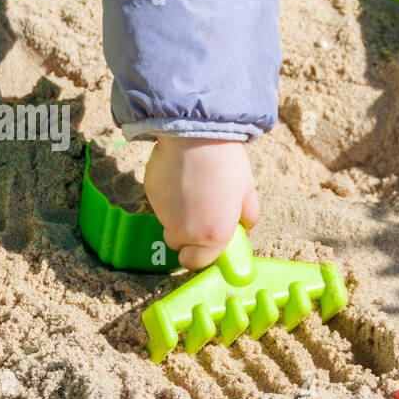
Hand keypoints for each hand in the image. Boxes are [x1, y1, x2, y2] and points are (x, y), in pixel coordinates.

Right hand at [144, 136, 260, 269]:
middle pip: (179, 245)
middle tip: (203, 212)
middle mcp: (184, 231)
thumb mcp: (247, 192)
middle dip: (188, 236)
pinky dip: (168, 196)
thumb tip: (245, 226)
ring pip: (168, 223)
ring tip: (195, 187)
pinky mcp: (150, 194)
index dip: (201, 255)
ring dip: (179, 214)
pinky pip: (159, 203)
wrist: (196, 135)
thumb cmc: (226, 165)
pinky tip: (182, 176)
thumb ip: (248, 216)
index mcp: (212, 236)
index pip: (196, 263)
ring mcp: (163, 214)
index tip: (208, 244)